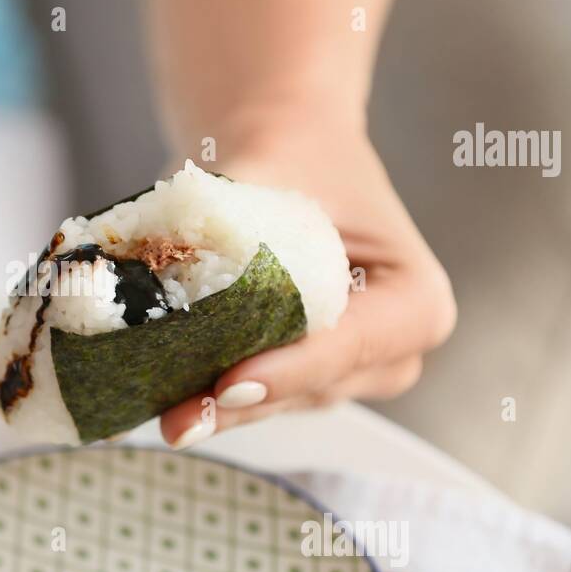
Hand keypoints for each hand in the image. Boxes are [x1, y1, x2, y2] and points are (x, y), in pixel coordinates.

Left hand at [159, 105, 455, 448]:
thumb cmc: (294, 157)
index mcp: (416, 301)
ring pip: (272, 404)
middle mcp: (392, 354)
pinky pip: (248, 400)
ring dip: (212, 406)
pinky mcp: (294, 385)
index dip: (286, 370)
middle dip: (237, 403)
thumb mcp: (273, 178)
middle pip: (307, 389)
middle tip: (177, 418)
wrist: (282, 153)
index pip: (346, 345)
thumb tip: (169, 256)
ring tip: (158, 411)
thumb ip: (234, 222)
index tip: (230, 384)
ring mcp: (342, 378)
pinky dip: (203, 393)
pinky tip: (154, 401)